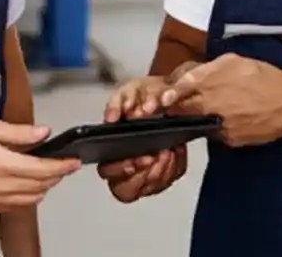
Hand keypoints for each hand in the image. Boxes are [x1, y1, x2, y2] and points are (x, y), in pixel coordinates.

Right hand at [0, 119, 80, 213]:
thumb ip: (20, 133)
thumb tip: (44, 132)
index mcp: (2, 163)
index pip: (42, 169)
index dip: (62, 166)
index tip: (73, 162)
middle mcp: (0, 185)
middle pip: (41, 186)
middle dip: (56, 176)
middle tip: (63, 165)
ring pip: (32, 199)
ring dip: (44, 187)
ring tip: (47, 173)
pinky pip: (17, 206)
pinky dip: (29, 197)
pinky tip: (27, 184)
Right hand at [96, 61, 200, 202]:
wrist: (168, 97)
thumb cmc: (144, 98)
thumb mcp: (127, 93)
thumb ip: (115, 104)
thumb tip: (111, 118)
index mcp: (109, 149)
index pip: (107, 171)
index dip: (118, 170)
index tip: (130, 161)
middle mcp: (126, 165)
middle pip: (127, 188)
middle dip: (141, 175)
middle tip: (151, 157)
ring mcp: (145, 172)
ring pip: (150, 185)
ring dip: (160, 169)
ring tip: (165, 151)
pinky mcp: (164, 173)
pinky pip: (169, 178)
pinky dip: (174, 165)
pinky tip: (174, 151)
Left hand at [161, 53, 281, 147]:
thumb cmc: (265, 78)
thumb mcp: (233, 61)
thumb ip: (207, 69)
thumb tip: (187, 78)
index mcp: (211, 81)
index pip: (179, 90)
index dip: (168, 96)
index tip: (162, 100)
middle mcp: (213, 103)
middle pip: (184, 110)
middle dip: (179, 109)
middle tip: (181, 107)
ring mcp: (220, 124)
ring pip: (199, 123)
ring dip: (199, 118)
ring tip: (217, 110)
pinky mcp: (230, 139)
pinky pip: (215, 134)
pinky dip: (217, 127)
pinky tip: (232, 119)